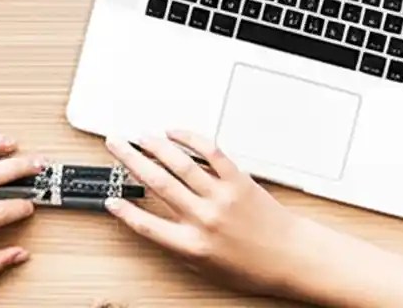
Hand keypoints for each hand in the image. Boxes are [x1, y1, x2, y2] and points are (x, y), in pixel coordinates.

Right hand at [104, 131, 312, 298]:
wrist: (290, 258)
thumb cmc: (253, 266)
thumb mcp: (207, 268)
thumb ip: (180, 246)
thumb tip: (159, 226)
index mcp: (192, 245)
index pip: (146, 224)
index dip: (124, 210)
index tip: (111, 199)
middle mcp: (203, 218)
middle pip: (156, 183)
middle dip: (130, 160)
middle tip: (116, 145)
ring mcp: (220, 197)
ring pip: (179, 164)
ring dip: (155, 146)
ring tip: (141, 137)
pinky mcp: (238, 180)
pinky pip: (211, 152)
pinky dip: (191, 139)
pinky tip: (176, 133)